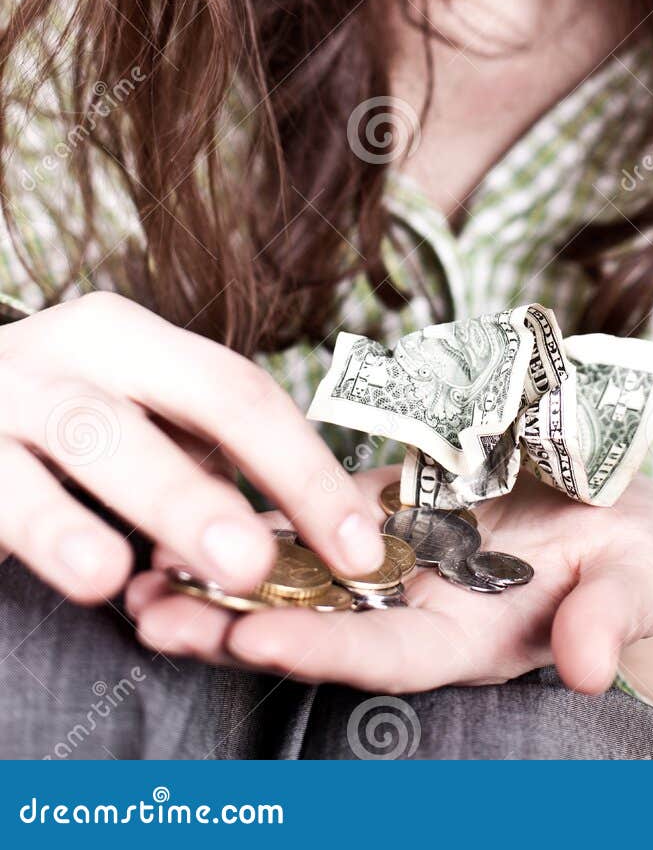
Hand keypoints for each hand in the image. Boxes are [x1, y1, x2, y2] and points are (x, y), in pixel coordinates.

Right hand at [0, 294, 383, 602]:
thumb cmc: (48, 422)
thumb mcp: (125, 416)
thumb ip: (191, 459)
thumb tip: (288, 537)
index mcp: (132, 337)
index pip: (239, 391)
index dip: (307, 472)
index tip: (358, 549)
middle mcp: (73, 351)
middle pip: (177, 404)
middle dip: (219, 489)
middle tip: (259, 564)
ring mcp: (7, 398)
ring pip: (89, 439)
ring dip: (142, 504)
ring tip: (155, 572)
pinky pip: (5, 493)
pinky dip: (49, 533)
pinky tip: (90, 574)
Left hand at [126, 466, 652, 694]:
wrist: (620, 500)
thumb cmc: (635, 547)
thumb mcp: (640, 575)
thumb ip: (612, 617)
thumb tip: (592, 667)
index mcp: (469, 636)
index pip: (384, 655)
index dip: (322, 650)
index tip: (252, 640)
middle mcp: (414, 610)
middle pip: (313, 628)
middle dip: (231, 627)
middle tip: (148, 615)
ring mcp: (391, 564)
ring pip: (294, 580)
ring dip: (218, 580)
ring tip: (135, 577)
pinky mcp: (379, 514)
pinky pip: (306, 522)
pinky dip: (249, 521)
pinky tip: (185, 513)